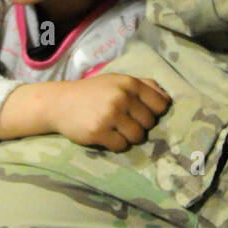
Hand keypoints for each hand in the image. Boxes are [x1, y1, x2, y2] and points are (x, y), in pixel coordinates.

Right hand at [45, 75, 170, 151]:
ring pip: (137, 136)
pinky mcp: (99, 132)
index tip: (142, 114)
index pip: (160, 104)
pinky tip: (105, 135)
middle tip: (124, 122)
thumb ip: (143, 86)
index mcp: (129, 83)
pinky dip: (116, 144)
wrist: (59, 102)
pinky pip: (121, 146)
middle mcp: (122, 97)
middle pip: (149, 123)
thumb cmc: (92, 92)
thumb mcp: (117, 81)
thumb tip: (168, 99)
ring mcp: (110, 115)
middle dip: (140, 125)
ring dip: (129, 137)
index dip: (154, 113)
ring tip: (115, 129)